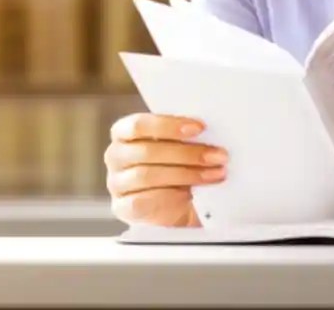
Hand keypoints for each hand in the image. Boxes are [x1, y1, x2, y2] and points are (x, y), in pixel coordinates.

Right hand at [103, 113, 227, 226]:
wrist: (180, 207)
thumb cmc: (179, 169)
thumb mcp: (181, 147)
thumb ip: (186, 136)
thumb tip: (209, 132)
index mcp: (124, 133)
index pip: (138, 125)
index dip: (169, 125)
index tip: (200, 128)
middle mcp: (116, 156)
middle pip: (146, 151)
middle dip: (187, 153)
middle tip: (217, 155)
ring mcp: (117, 183)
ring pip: (146, 175)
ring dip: (186, 175)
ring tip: (215, 174)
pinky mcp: (123, 208)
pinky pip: (143, 202)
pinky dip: (170, 198)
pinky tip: (191, 196)